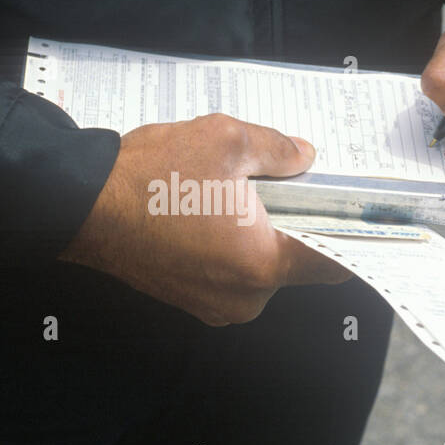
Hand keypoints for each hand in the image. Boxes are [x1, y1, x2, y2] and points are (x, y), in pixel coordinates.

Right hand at [57, 114, 351, 325]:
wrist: (80, 205)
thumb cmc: (150, 177)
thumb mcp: (226, 140)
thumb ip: (279, 151)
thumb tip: (305, 158)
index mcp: (261, 264)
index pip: (333, 263)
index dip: (352, 237)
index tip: (364, 219)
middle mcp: (242, 297)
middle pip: (293, 262)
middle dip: (292, 224)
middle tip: (283, 184)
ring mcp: (211, 304)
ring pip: (258, 268)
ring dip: (256, 235)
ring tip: (232, 192)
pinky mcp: (186, 300)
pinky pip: (226, 274)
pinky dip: (227, 247)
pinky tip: (207, 210)